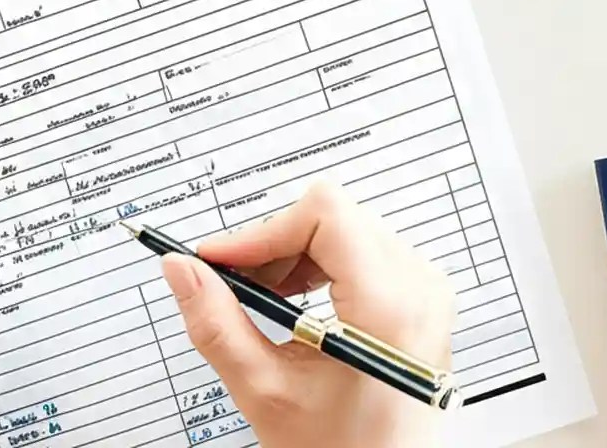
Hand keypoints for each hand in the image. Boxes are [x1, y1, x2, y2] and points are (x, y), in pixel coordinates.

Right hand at [161, 182, 454, 447]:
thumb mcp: (266, 391)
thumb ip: (216, 324)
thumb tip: (181, 270)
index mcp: (389, 306)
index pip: (324, 215)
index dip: (262, 231)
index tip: (220, 259)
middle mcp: (419, 288)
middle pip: (333, 217)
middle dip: (273, 244)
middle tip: (233, 281)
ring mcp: (425, 290)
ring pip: (345, 228)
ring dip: (293, 255)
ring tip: (262, 296)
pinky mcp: (419, 297)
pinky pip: (363, 251)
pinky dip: (318, 266)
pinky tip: (292, 300)